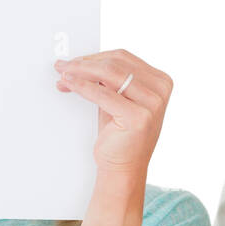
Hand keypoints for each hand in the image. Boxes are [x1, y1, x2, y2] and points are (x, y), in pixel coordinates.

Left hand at [54, 49, 171, 177]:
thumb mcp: (118, 100)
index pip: (123, 58)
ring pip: (109, 74)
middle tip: (63, 66)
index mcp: (161, 82)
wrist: (124, 168)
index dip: (94, 57)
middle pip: (115, 64)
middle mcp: (161, 90)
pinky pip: (103, 94)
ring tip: (63, 74)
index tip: (73, 61)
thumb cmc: (121, 136)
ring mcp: (153, 104)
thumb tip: (79, 62)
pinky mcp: (139, 117)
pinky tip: (70, 84)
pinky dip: (82, 86)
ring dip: (81, 72)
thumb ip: (108, 79)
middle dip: (84, 64)